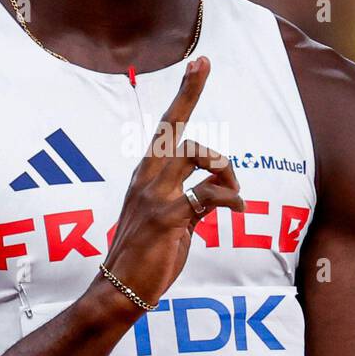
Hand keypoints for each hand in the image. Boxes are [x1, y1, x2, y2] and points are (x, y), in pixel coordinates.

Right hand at [103, 56, 243, 306]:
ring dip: (224, 168)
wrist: (117, 291)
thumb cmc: (144, 259)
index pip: (165, 128)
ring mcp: (155, 196)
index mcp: (145, 177)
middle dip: (189, 92)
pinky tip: (237, 213)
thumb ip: (187, 202)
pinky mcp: (168, 217)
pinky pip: (209, 195)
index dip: (184, 94)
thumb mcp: (167, 222)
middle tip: (202, 64)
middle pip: (174, 127)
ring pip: (194, 154)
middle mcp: (146, 179)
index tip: (197, 63)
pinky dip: (230, 200)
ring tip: (234, 195)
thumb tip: (211, 197)